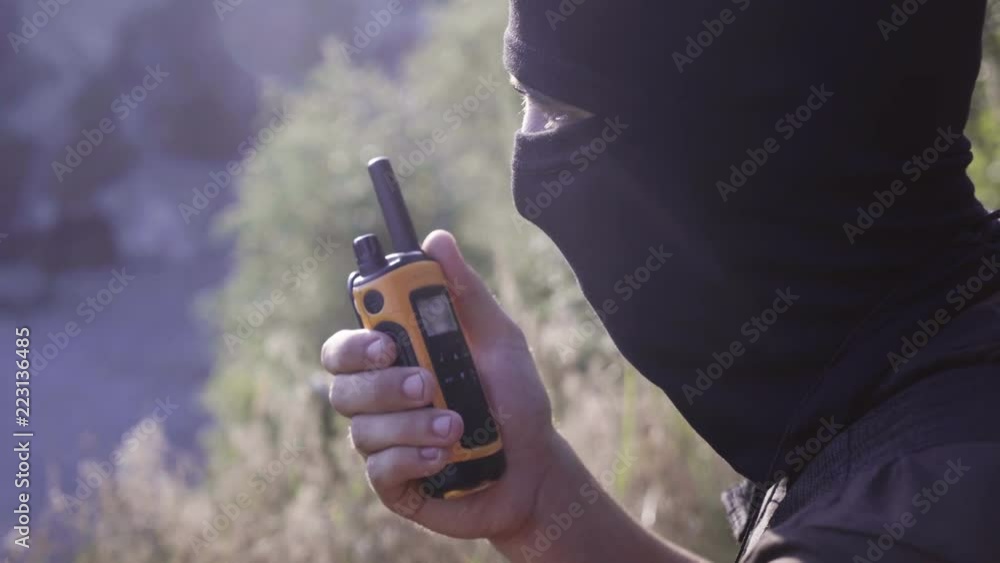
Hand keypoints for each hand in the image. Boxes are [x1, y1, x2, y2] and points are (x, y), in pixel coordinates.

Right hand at [321, 230, 555, 539]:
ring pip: (363, 430)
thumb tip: (437, 239)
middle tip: (427, 385)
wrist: (534, 468)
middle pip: (341, 387)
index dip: (355, 344)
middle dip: (382, 386)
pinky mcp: (392, 484)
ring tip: (457, 424)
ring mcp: (382, 443)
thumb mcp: (499, 339)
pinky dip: (412, 458)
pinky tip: (444, 457)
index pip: (346, 346)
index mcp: (395, 361)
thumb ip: (465, 292)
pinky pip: (379, 470)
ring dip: (412, 425)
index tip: (388, 344)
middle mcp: (379, 400)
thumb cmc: (513, 398)